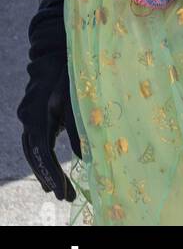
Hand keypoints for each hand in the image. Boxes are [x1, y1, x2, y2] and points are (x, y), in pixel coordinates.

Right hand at [17, 31, 80, 201]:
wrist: (55, 52)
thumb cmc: (71, 71)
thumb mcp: (78, 97)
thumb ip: (80, 126)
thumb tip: (87, 157)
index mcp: (37, 113)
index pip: (41, 150)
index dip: (51, 171)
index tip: (61, 189)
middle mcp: (28, 118)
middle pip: (34, 155)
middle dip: (49, 176)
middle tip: (65, 196)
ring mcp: (29, 117)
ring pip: (32, 151)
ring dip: (45, 171)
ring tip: (58, 191)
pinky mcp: (35, 117)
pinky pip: (35, 143)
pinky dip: (43, 158)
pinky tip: (52, 172)